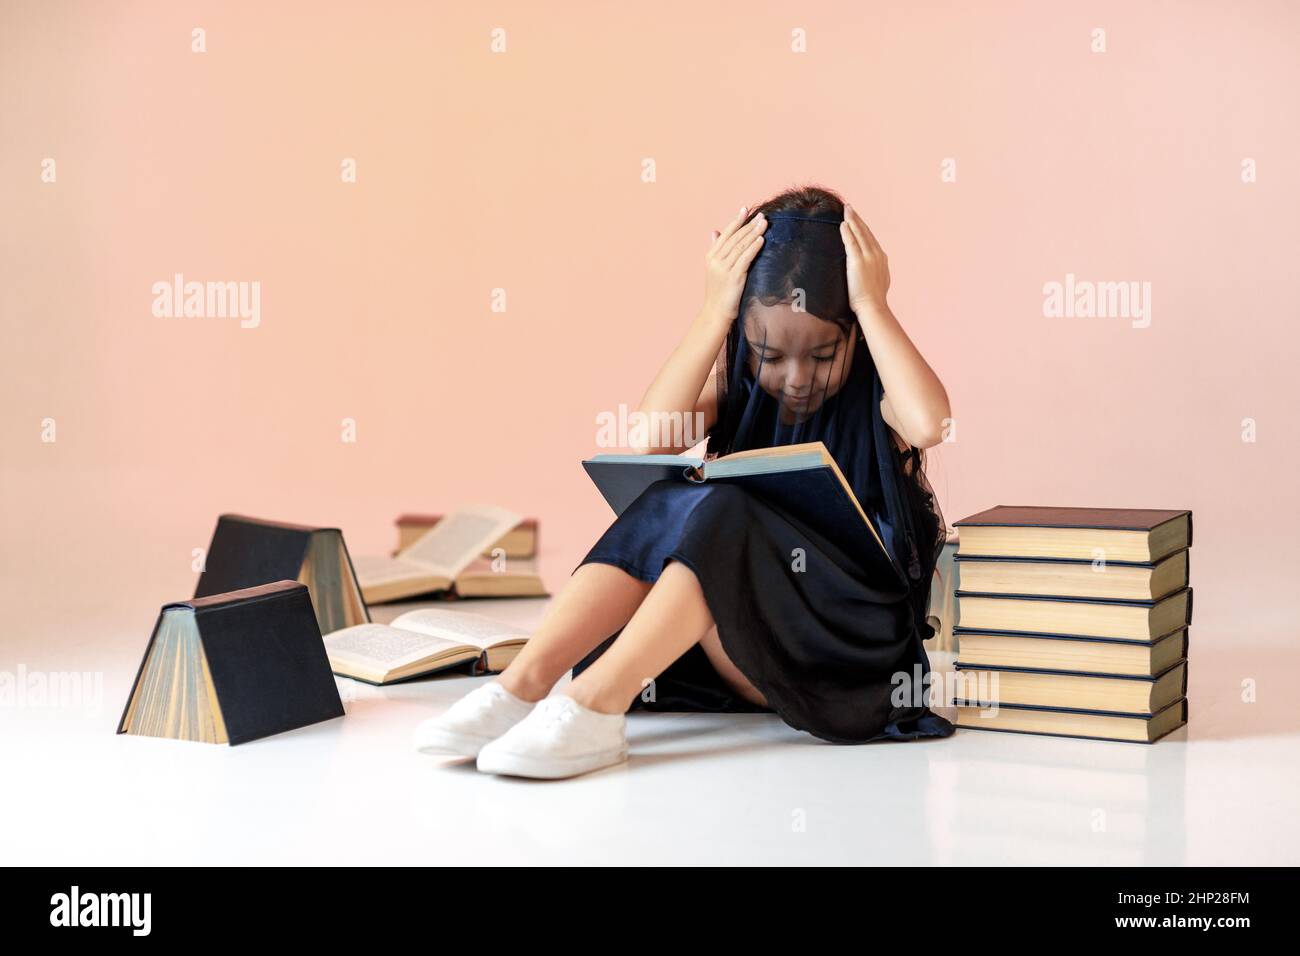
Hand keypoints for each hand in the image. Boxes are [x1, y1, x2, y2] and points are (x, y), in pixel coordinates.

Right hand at [701, 207, 766, 329]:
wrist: (716, 312)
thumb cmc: (718, 291)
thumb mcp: (714, 268)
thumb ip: (715, 249)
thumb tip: (715, 231)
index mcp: (711, 256)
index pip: (725, 234)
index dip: (736, 221)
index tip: (745, 209)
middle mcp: (716, 260)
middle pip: (735, 238)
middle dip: (749, 225)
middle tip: (762, 215)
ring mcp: (723, 269)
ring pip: (741, 246)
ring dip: (754, 233)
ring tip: (764, 223)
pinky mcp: (733, 277)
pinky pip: (745, 258)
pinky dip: (753, 248)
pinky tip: (761, 240)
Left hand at [841, 203, 889, 314]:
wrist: (873, 307)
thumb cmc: (873, 300)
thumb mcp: (879, 281)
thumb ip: (875, 272)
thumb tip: (870, 270)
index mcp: (882, 258)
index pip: (871, 238)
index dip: (863, 227)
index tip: (857, 219)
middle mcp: (877, 254)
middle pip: (866, 232)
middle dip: (857, 218)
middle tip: (850, 207)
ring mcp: (868, 257)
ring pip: (860, 234)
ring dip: (852, 220)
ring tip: (846, 210)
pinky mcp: (858, 262)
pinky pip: (851, 242)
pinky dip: (847, 232)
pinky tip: (843, 224)